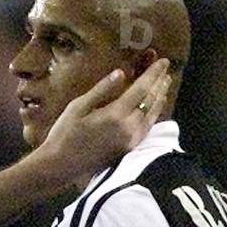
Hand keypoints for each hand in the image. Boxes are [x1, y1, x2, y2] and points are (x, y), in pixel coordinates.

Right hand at [40, 58, 170, 182]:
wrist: (61, 165)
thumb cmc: (64, 134)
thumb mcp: (77, 107)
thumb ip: (101, 90)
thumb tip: (120, 73)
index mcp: (115, 114)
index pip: (141, 89)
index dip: (153, 73)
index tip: (162, 61)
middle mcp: (128, 127)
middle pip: (150, 101)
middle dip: (159, 83)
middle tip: (165, 69)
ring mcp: (131, 140)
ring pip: (152, 114)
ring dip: (159, 97)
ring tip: (164, 84)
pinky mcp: (129, 148)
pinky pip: (147, 126)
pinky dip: (154, 112)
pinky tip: (154, 106)